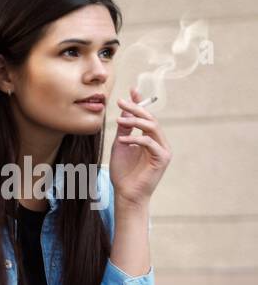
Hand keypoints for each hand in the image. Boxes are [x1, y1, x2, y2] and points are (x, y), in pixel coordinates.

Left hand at [109, 86, 170, 207]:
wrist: (126, 194)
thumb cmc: (123, 172)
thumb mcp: (120, 146)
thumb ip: (124, 130)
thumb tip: (125, 112)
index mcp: (150, 138)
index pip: (146, 117)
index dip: (140, 103)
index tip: (131, 90)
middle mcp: (159, 142)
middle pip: (151, 119)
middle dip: (136, 109)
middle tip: (121, 102)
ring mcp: (163, 149)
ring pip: (152, 128)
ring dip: (136, 121)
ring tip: (120, 120)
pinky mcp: (162, 158)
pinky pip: (150, 143)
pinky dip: (135, 139)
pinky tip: (122, 140)